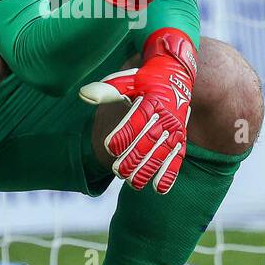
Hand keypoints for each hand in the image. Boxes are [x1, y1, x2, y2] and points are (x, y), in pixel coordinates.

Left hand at [79, 28, 196, 193]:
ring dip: (148, 170)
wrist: (175, 75)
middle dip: (133, 157)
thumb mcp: (127, 80)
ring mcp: (174, 129)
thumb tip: (84, 95)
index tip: (108, 146)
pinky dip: (169, 174)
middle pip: (148, 140)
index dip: (123, 133)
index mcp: (151, 100)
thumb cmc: (145, 80)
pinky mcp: (180, 139)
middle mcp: (165, 116)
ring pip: (161, 153)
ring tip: (133, 183)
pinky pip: (176, 158)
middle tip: (117, 171)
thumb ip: (107, 90)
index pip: (136, 119)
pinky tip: (159, 189)